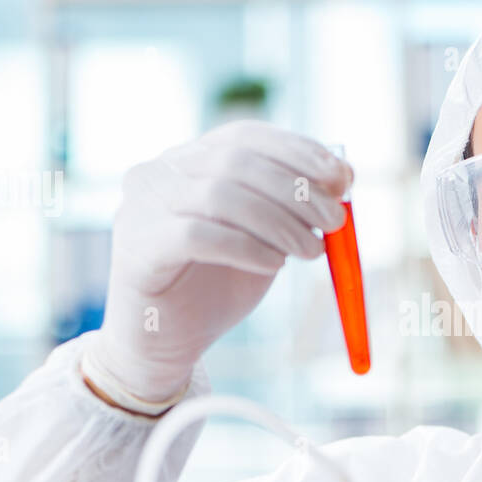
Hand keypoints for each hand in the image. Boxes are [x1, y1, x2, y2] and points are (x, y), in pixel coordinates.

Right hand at [84, 120, 349, 407]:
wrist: (163, 346)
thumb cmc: (215, 288)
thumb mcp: (265, 240)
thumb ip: (292, 209)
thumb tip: (342, 178)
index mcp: (188, 160)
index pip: (246, 136)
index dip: (298, 151)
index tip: (342, 178)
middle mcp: (159, 173)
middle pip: (237, 161)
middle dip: (296, 189)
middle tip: (334, 221)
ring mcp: (142, 207)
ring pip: (221, 194)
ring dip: (279, 222)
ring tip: (310, 252)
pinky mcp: (139, 247)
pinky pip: (199, 235)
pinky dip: (246, 247)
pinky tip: (273, 265)